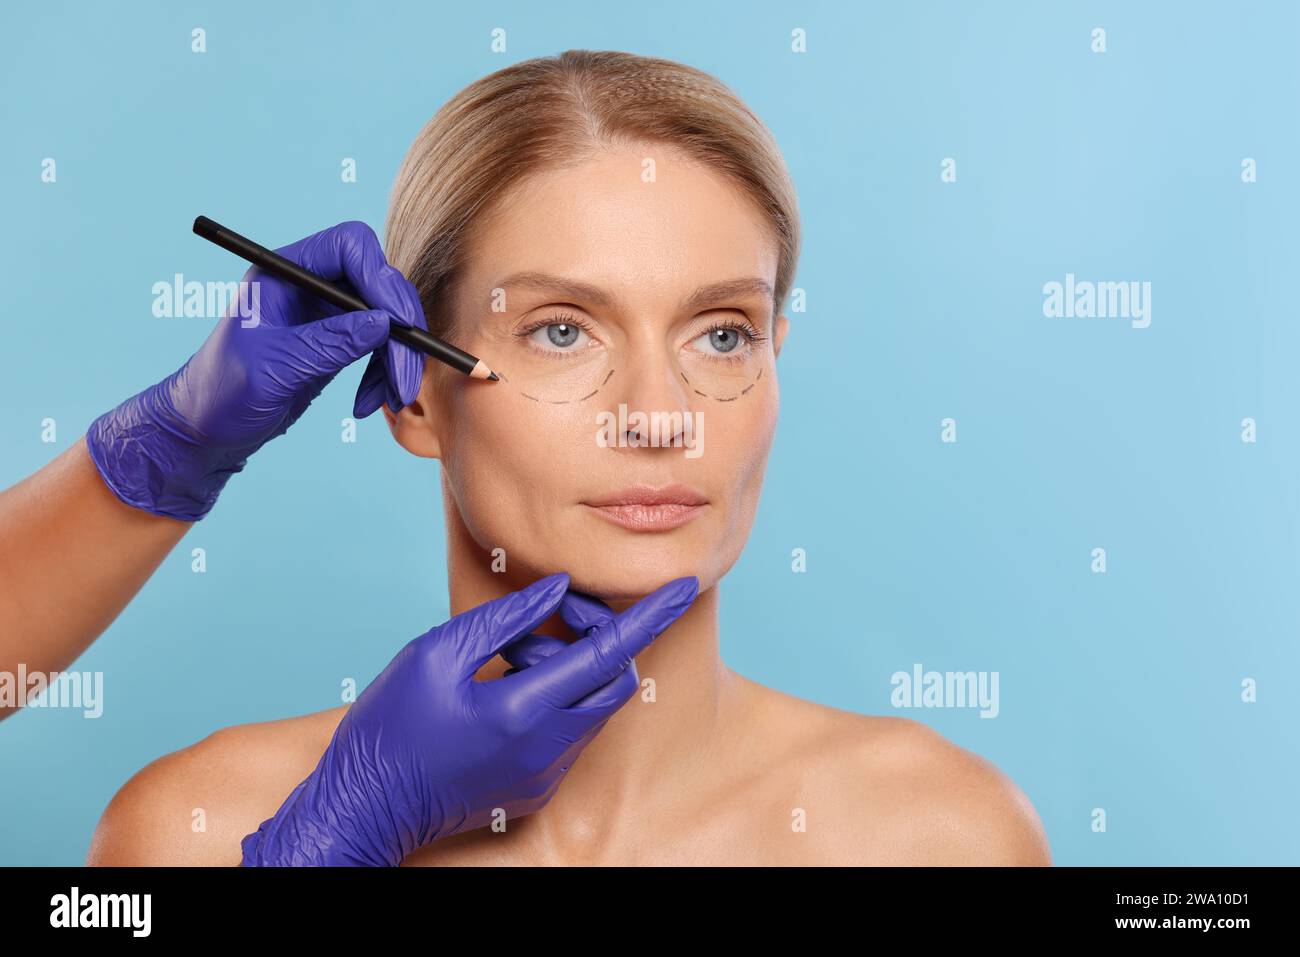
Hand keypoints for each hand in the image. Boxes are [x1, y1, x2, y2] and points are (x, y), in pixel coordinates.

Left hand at [86, 220, 425, 520]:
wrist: (207, 428)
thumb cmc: (223, 391)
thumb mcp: (276, 367)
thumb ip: (330, 342)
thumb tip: (384, 324)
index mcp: (284, 271)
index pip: (350, 247)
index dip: (380, 278)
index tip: (398, 323)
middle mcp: (308, 284)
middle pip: (378, 285)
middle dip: (398, 333)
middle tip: (404, 378)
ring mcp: (325, 313)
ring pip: (386, 320)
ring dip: (396, 361)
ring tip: (390, 400)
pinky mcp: (337, 343)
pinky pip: (379, 347)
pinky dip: (383, 375)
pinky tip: (367, 404)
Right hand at [240, 572, 699, 865]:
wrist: (364, 808)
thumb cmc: (391, 728)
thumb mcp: (437, 655)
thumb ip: (505, 619)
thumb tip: (559, 588)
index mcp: (524, 713)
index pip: (609, 654)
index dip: (651, 616)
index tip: (684, 586)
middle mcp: (548, 751)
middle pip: (613, 681)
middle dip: (598, 639)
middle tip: (552, 618)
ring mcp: (545, 776)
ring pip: (591, 707)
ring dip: (569, 670)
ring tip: (510, 659)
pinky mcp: (535, 790)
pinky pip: (569, 733)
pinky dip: (554, 701)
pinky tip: (505, 692)